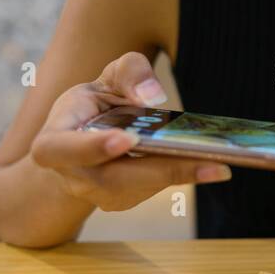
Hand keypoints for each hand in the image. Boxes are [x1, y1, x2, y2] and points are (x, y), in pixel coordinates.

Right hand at [30, 52, 231, 211]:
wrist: (82, 140)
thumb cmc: (93, 105)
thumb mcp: (106, 78)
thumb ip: (129, 73)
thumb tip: (152, 96)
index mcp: (54, 143)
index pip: (61, 150)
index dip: (90, 148)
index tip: (126, 139)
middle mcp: (73, 176)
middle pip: (115, 179)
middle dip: (162, 170)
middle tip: (210, 160)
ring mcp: (97, 194)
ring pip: (139, 188)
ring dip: (180, 174)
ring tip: (220, 160)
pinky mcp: (123, 200)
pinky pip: (153, 189)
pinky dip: (181, 175)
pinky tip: (212, 164)